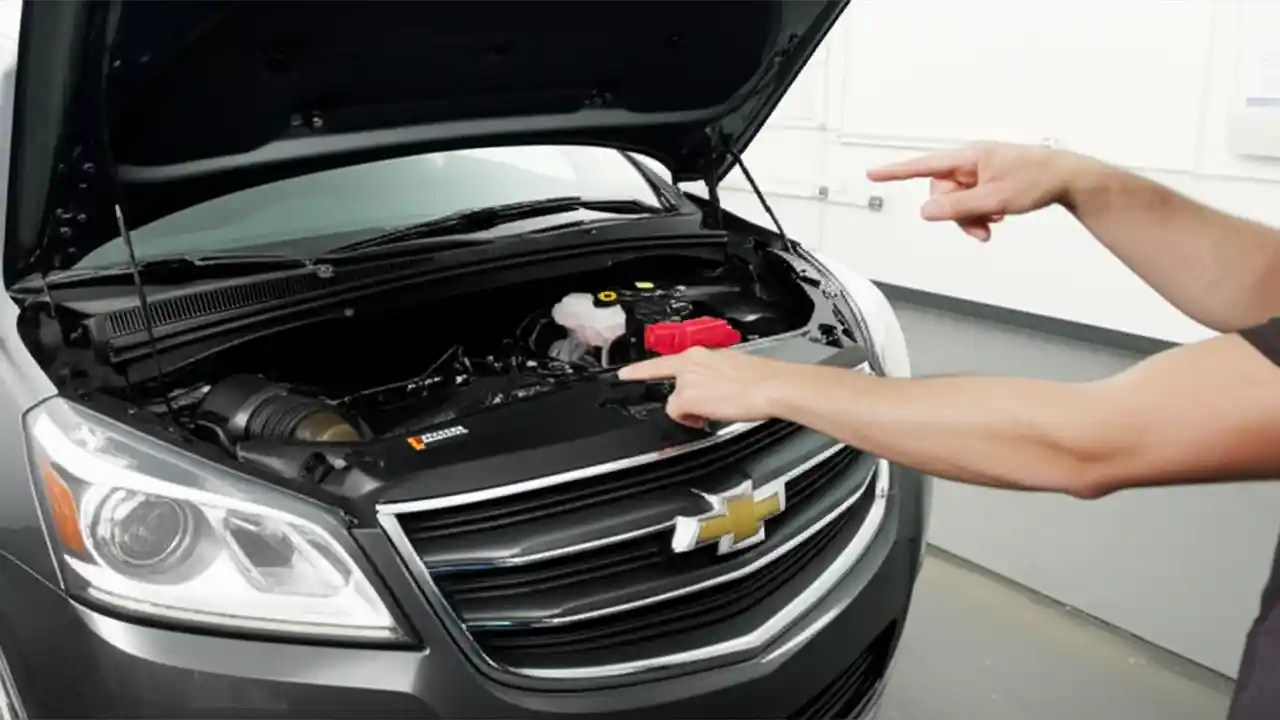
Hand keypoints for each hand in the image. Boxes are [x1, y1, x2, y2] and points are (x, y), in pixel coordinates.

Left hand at [616, 347, 788, 427]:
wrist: (769, 386)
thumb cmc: (761, 379)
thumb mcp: (732, 367)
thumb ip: (713, 373)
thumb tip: (713, 387)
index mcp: (700, 354)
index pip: (665, 361)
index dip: (640, 369)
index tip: (625, 373)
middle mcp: (689, 364)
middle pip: (670, 386)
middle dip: (682, 400)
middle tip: (697, 410)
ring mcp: (685, 381)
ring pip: (676, 402)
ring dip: (690, 410)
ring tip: (714, 412)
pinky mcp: (686, 398)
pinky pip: (678, 414)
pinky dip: (690, 420)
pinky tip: (707, 418)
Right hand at [866, 142, 1099, 240]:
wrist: (1068, 178)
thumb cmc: (1037, 179)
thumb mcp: (995, 200)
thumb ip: (957, 207)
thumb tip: (927, 211)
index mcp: (969, 157)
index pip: (924, 165)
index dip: (896, 172)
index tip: (874, 174)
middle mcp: (971, 161)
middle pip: (942, 191)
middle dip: (956, 213)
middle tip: (980, 228)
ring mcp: (980, 171)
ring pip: (957, 199)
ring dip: (970, 217)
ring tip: (993, 225)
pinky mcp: (989, 180)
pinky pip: (971, 199)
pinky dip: (979, 213)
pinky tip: (997, 217)